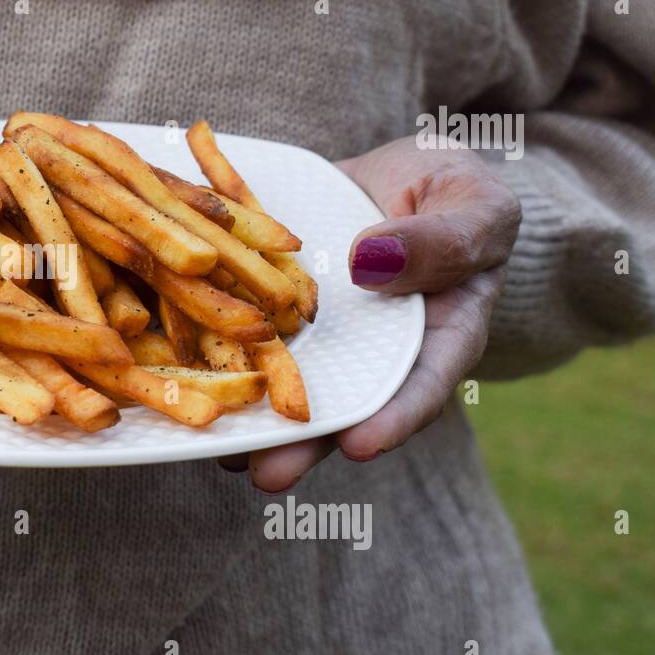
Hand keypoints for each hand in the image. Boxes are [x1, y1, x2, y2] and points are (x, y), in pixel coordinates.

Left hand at [220, 138, 520, 490]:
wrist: (402, 179)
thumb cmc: (459, 193)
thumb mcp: (475, 205)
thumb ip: (443, 238)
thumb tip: (373, 262)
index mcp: (439, 336)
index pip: (422, 385)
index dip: (391, 419)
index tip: (358, 446)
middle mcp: (371, 350)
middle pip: (340, 402)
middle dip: (302, 443)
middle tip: (265, 475)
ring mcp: (320, 333)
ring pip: (286, 375)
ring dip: (252, 415)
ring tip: (215, 452)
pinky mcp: (276, 303)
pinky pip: (246, 322)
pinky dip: (215, 346)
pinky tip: (179, 371)